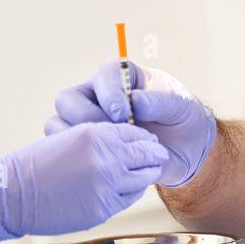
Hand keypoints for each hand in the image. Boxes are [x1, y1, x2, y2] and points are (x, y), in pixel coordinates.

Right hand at [0, 122, 168, 242]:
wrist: (10, 195)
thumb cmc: (35, 165)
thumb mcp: (70, 137)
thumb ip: (101, 139)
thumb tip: (127, 143)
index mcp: (97, 135)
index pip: (137, 133)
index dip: (146, 138)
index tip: (151, 141)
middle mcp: (106, 159)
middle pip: (148, 155)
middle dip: (156, 155)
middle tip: (160, 155)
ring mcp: (107, 185)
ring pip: (143, 179)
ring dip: (147, 175)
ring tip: (148, 172)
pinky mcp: (103, 209)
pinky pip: (128, 199)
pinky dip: (131, 192)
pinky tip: (128, 189)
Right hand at [45, 61, 215, 187]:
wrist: (187, 147)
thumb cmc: (181, 116)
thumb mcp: (179, 104)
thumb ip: (160, 100)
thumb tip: (136, 102)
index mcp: (119, 78)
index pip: (103, 76)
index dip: (109, 93)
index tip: (124, 113)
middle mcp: (96, 97)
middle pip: (68, 100)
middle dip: (87, 118)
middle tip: (112, 134)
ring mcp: (87, 123)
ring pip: (58, 126)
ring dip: (78, 140)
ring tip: (110, 152)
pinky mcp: (85, 148)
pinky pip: (65, 153)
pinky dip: (80, 160)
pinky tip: (107, 166)